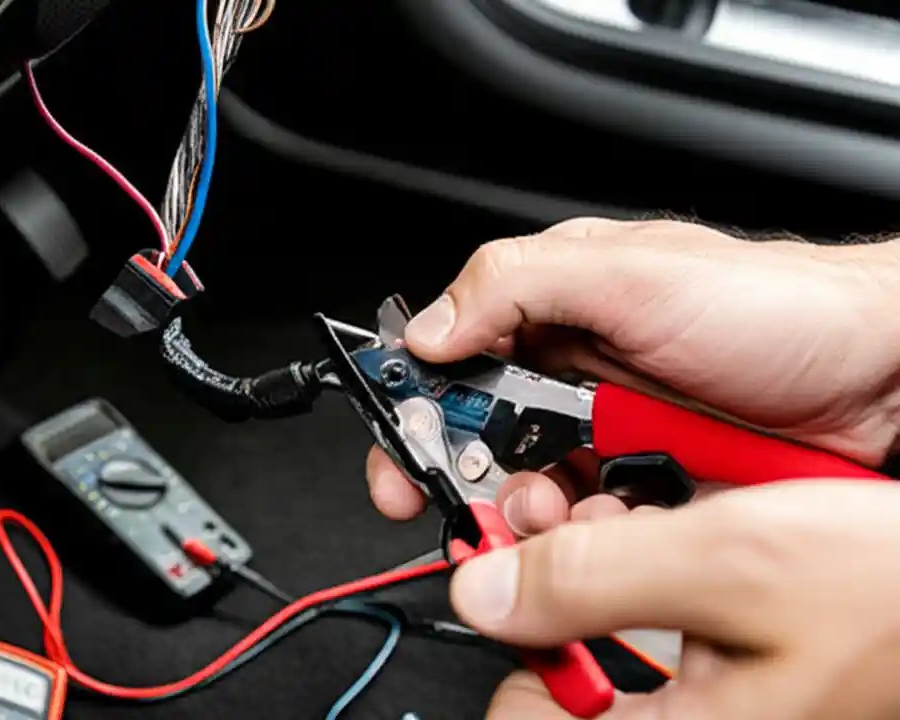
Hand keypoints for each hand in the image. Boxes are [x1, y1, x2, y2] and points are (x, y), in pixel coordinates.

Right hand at [365, 218, 899, 530]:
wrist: (882, 373)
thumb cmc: (776, 305)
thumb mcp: (632, 272)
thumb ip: (515, 286)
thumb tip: (430, 331)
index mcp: (550, 312)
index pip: (451, 363)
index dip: (416, 414)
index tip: (402, 462)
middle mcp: (573, 372)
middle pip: (484, 443)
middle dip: (477, 482)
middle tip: (488, 506)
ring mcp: (613, 431)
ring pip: (538, 494)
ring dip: (543, 514)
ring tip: (576, 507)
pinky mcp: (653, 482)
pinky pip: (600, 524)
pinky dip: (603, 533)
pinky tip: (629, 511)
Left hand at [467, 481, 899, 718]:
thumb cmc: (890, 591)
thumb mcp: (727, 561)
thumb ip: (590, 579)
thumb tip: (485, 594)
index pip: (521, 717)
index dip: (506, 635)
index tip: (506, 571)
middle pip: (561, 670)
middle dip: (557, 585)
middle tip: (570, 526)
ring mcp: (717, 705)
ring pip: (606, 635)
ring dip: (609, 565)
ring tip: (642, 521)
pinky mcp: (737, 671)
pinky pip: (661, 626)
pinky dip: (658, 571)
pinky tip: (686, 537)